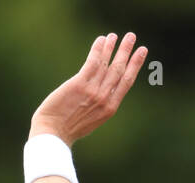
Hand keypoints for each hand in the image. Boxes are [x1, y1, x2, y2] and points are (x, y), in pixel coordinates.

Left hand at [29, 32, 147, 145]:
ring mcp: (92, 91)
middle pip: (119, 69)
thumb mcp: (92, 120)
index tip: (142, 51)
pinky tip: (101, 40)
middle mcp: (104, 98)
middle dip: (126, 51)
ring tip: (116, 35)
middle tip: (131, 36)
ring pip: (106, 64)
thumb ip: (100, 105)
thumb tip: (104, 91)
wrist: (53, 134)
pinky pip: (92, 63)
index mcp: (110, 108)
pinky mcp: (79, 85)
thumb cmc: (68, 129)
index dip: (135, 65)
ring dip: (112, 47)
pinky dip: (98, 50)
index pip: (127, 82)